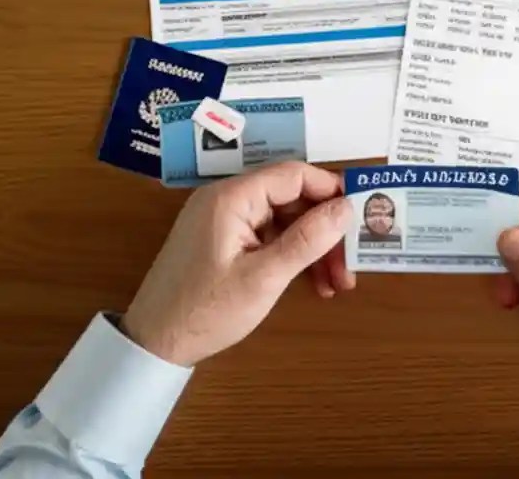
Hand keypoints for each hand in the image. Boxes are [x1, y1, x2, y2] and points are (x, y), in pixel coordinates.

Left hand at [122, 162, 354, 366]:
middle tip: (352, 264)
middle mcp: (228, 200)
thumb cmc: (205, 311)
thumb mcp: (264, 278)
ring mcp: (225, 221)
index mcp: (232, 198)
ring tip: (337, 283)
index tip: (364, 215)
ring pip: (285, 221)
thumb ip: (307, 240)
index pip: (294, 174)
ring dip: (314, 248)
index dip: (332, 191)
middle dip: (326, 229)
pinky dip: (293, 256)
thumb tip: (347, 207)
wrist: (154, 343)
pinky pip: (269, 237)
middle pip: (292, 198)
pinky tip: (313, 284)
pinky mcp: (224, 241)